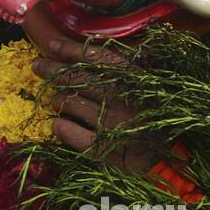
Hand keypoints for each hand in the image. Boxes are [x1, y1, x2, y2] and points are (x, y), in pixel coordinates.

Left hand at [32, 33, 157, 174]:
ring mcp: (111, 125)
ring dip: (58, 99)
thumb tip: (99, 44)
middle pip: (76, 78)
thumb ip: (130, 67)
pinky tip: (59, 123)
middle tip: (38, 65)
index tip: (53, 45)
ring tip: (58, 99)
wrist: (172, 165)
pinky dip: (60, 126)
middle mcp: (122, 99)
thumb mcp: (153, 88)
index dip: (72, 49)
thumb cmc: (159, 121)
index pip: (98, 58)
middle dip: (52, 69)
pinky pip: (67, 132)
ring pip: (68, 103)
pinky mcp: (101, 150)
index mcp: (136, 82)